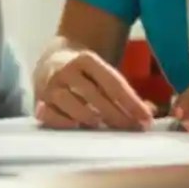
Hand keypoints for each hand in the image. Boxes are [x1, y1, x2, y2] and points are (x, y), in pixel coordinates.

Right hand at [34, 49, 154, 129]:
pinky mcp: (39, 101)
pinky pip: (49, 115)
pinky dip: (63, 122)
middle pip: (94, 95)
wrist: (52, 61)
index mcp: (86, 59)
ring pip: (71, 104)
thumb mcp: (103, 74)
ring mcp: (51, 86)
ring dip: (90, 117)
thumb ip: (125, 93)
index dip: (131, 102)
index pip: (112, 82)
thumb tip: (150, 112)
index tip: (146, 118)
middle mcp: (67, 70)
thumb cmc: (86, 75)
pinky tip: (77, 127)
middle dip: (116, 114)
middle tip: (132, 128)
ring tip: (105, 128)